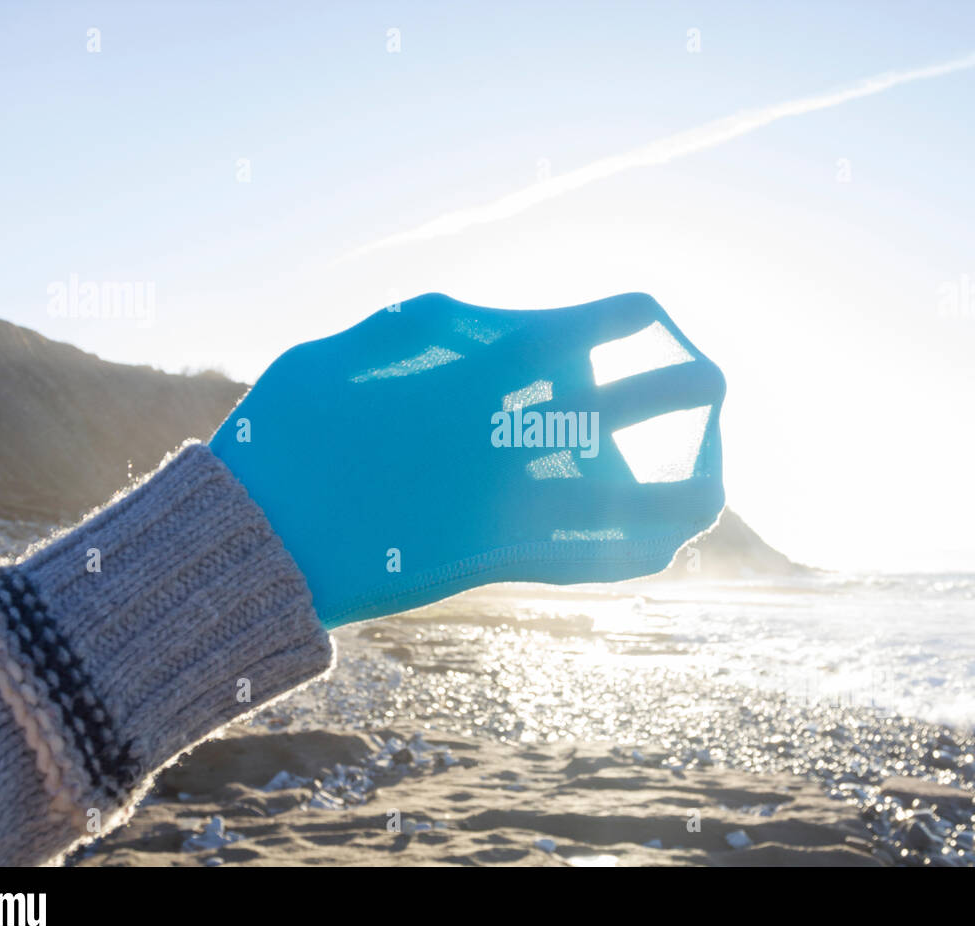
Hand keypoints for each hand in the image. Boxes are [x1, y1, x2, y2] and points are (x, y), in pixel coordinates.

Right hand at [210, 292, 724, 625]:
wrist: (263, 535)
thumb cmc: (291, 432)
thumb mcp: (346, 347)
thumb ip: (418, 326)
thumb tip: (465, 313)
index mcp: (493, 364)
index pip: (611, 322)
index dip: (642, 315)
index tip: (646, 317)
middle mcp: (534, 429)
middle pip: (666, 395)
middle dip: (699, 383)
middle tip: (705, 384)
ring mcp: (531, 502)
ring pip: (666, 498)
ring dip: (703, 476)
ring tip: (710, 472)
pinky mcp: (513, 563)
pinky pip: (609, 563)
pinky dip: (648, 546)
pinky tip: (662, 538)